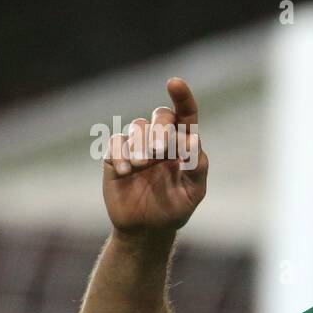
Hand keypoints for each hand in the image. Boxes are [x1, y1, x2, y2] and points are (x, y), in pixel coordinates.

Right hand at [102, 78, 207, 237]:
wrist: (146, 229)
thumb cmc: (174, 209)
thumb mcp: (193, 193)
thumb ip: (197, 169)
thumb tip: (193, 141)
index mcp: (183, 146)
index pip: (186, 115)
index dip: (182, 97)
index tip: (174, 82)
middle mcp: (161, 141)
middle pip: (161, 116)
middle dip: (161, 129)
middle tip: (160, 151)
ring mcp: (137, 147)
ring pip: (137, 126)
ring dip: (141, 144)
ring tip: (142, 166)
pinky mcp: (116, 156)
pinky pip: (115, 143)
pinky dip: (121, 154)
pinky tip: (126, 172)